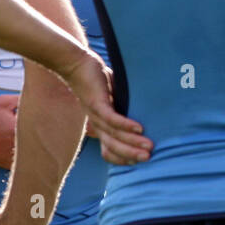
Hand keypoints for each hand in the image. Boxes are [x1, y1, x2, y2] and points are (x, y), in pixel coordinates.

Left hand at [59, 48, 152, 164]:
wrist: (74, 63)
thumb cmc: (96, 79)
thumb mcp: (113, 97)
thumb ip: (125, 106)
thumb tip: (146, 110)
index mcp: (99, 125)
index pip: (108, 150)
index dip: (122, 158)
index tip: (139, 161)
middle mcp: (96, 124)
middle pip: (113, 146)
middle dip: (131, 154)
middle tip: (148, 158)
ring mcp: (95, 114)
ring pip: (114, 135)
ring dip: (132, 142)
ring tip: (149, 146)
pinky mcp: (96, 103)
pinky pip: (111, 118)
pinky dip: (125, 125)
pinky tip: (139, 128)